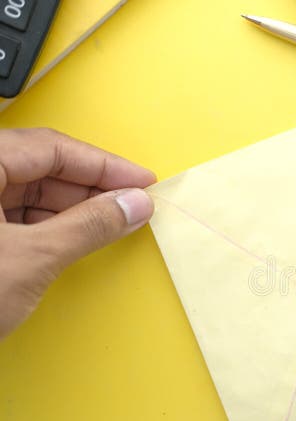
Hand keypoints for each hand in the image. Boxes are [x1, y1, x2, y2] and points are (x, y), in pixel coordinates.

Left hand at [0, 128, 155, 337]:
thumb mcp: (32, 258)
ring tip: (111, 223)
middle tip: (131, 204)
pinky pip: (14, 214)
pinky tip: (76, 237)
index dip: (103, 164)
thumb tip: (131, 205)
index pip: (50, 147)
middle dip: (91, 187)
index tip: (140, 180)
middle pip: (40, 166)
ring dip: (73, 208)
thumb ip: (89, 225)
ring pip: (28, 192)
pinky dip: (50, 225)